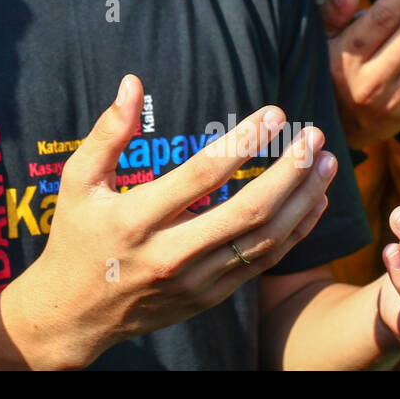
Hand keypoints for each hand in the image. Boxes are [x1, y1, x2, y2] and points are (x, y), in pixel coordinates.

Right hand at [6, 76, 337, 369]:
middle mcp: (171, 255)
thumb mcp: (77, 181)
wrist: (75, 314)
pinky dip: (294, 232)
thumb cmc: (75, 236)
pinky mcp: (210, 297)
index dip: (243, 142)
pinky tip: (311, 202)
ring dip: (301, 201)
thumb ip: (107, 133)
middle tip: (313, 136)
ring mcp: (196, 282)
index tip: (274, 113)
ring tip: (324, 163)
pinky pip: (263, 263)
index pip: (201, 175)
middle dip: (289, 171)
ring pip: (264, 241)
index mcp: (137, 220)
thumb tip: (132, 84)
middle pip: (247, 212)